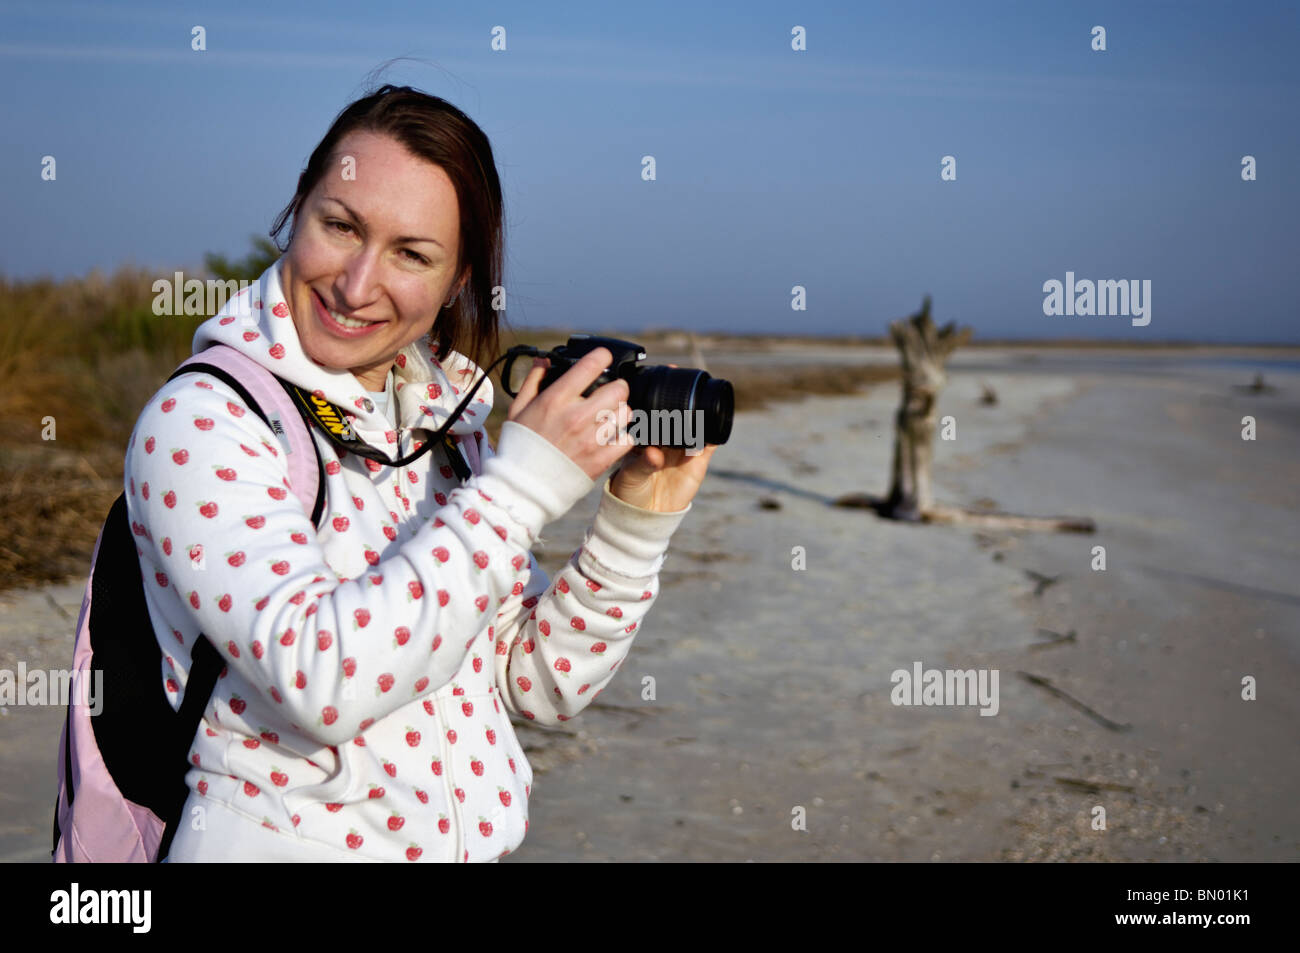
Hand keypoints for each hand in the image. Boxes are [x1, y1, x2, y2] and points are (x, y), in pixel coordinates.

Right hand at [505, 348, 635, 480]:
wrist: (522, 487)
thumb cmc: (519, 446)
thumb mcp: (519, 409)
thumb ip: (533, 381)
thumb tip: (545, 360)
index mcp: (556, 399)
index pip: (590, 366)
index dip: (602, 357)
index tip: (603, 359)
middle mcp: (576, 416)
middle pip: (618, 389)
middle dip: (616, 388)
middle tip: (610, 393)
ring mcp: (590, 439)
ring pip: (626, 413)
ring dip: (620, 412)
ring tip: (610, 417)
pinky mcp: (600, 460)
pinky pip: (627, 440)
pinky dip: (623, 438)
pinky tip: (612, 438)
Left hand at [609, 364, 718, 511]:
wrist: (646, 514)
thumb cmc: (630, 490)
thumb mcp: (631, 475)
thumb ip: (643, 464)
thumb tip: (655, 454)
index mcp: (644, 434)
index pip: (652, 409)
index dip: (656, 392)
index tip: (659, 376)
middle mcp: (664, 437)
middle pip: (676, 411)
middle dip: (679, 394)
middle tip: (680, 376)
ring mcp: (683, 447)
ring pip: (695, 422)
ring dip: (700, 409)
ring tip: (701, 397)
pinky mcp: (698, 461)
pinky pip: (710, 443)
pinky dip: (715, 433)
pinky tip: (716, 425)